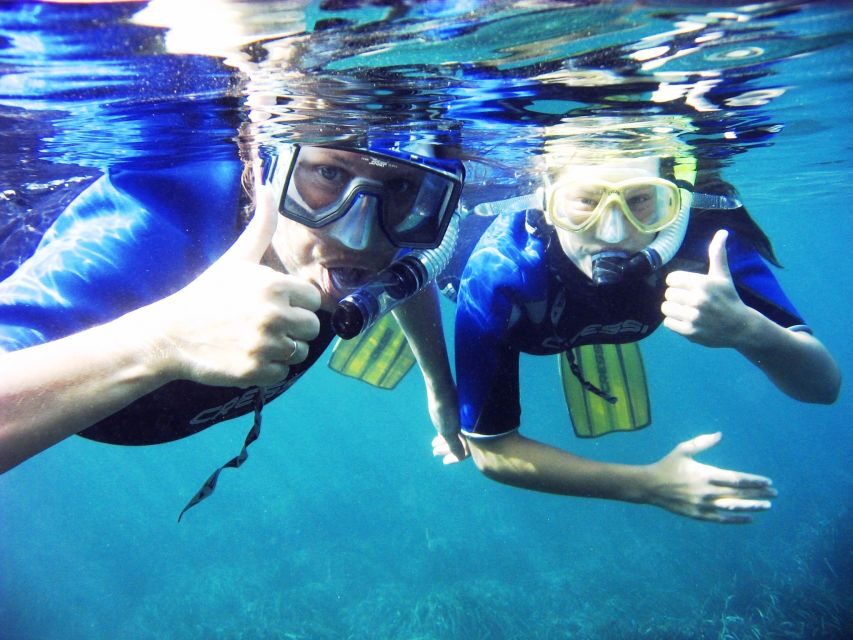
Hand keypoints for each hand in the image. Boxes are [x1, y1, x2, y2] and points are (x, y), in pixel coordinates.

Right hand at [146, 178, 320, 386]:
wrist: (171, 334)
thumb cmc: (208, 293)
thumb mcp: (237, 257)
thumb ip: (262, 225)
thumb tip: (270, 185)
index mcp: (275, 285)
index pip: (313, 300)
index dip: (295, 302)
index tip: (272, 303)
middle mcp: (274, 315)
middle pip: (311, 328)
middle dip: (293, 327)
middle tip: (263, 323)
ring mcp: (265, 345)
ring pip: (300, 352)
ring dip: (282, 349)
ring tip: (254, 339)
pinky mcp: (255, 371)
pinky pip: (283, 373)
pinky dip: (269, 369)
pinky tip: (246, 356)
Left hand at [426, 384, 468, 463]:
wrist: (440, 386)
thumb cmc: (444, 410)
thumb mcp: (447, 431)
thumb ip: (454, 445)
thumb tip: (460, 456)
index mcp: (471, 430)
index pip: (467, 450)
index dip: (456, 458)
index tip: (444, 461)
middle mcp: (472, 424)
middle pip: (461, 442)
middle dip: (447, 449)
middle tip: (435, 452)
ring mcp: (466, 416)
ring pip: (457, 433)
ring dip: (445, 441)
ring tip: (433, 445)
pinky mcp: (460, 409)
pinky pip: (456, 425)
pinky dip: (447, 431)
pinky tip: (439, 434)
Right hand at [644, 432, 775, 523]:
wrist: (650, 486)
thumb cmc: (668, 465)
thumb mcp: (683, 450)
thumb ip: (702, 442)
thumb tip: (720, 434)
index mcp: (705, 474)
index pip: (736, 479)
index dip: (754, 481)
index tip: (768, 482)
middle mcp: (707, 491)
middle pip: (739, 494)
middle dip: (758, 494)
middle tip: (775, 494)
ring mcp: (703, 505)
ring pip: (733, 507)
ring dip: (752, 507)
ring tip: (767, 507)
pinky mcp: (698, 515)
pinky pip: (721, 519)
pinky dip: (736, 519)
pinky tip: (749, 519)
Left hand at [662, 230, 751, 347]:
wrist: (740, 327)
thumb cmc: (729, 298)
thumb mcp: (723, 275)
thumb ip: (717, 254)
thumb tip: (722, 232)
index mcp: (703, 283)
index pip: (671, 279)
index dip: (677, 282)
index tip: (687, 287)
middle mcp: (698, 300)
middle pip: (668, 294)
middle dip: (676, 296)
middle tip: (689, 300)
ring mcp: (694, 317)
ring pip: (665, 308)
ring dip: (673, 309)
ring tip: (686, 310)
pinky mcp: (690, 332)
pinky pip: (668, 323)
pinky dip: (674, 322)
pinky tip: (687, 320)